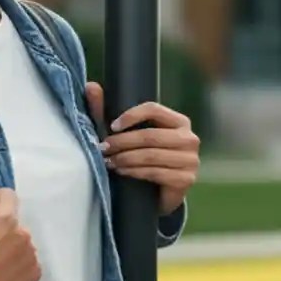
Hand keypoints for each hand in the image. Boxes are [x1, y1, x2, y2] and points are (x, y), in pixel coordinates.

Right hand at [0, 188, 39, 280]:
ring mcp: (31, 256)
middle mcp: (23, 235)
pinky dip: (18, 264)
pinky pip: (28, 262)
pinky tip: (2, 271)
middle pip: (14, 224)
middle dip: (0, 228)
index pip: (9, 196)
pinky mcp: (33, 274)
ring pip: (22, 244)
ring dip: (10, 246)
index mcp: (6, 219)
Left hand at [86, 82, 200, 215]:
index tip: (111, 126)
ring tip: (108, 161)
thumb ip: (106, 111)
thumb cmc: (142, 158)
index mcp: (179, 121)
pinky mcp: (186, 179)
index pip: (154, 109)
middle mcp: (189, 138)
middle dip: (122, 142)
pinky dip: (134, 171)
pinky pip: (156, 172)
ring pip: (151, 155)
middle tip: (102, 148)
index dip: (131, 115)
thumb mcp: (125, 135)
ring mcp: (191, 160)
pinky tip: (121, 171)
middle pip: (150, 135)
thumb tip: (90, 86)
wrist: (157, 195)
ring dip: (125, 158)